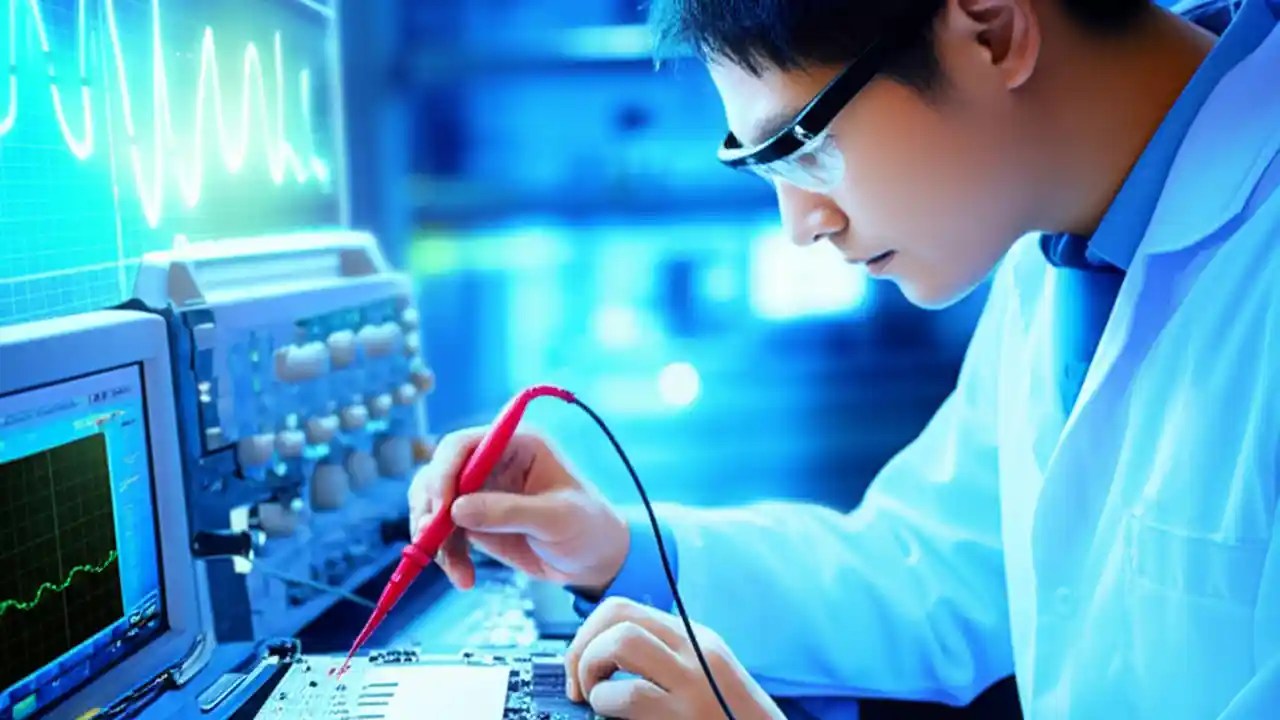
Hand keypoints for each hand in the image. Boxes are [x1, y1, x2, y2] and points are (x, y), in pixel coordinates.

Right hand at [408, 429, 628, 593]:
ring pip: (433, 504)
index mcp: (516, 443)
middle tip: (430, 540)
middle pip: (438, 472)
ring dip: (433, 537)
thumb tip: (456, 511)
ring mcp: (480, 491)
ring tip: (454, 569)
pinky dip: (445, 555)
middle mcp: (492, 461)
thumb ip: (508, 512)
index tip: (441, 509)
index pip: (464, 445)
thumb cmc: (587, 527)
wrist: (593, 560)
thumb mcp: (555, 519)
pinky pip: (443, 533)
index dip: (444, 472)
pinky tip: (464, 578)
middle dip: (429, 507)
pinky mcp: (474, 520)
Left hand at [566, 598, 784, 719]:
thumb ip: (663, 660)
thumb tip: (598, 659)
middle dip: (581, 644)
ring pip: (621, 640)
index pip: (625, 609)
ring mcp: (692, 681)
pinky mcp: (685, 714)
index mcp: (693, 637)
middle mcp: (694, 649)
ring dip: (591, 666)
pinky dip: (604, 703)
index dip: (589, 632)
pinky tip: (611, 716)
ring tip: (595, 696)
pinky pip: (626, 694)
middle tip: (579, 682)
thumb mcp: (702, 677)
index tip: (580, 664)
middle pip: (617, 612)